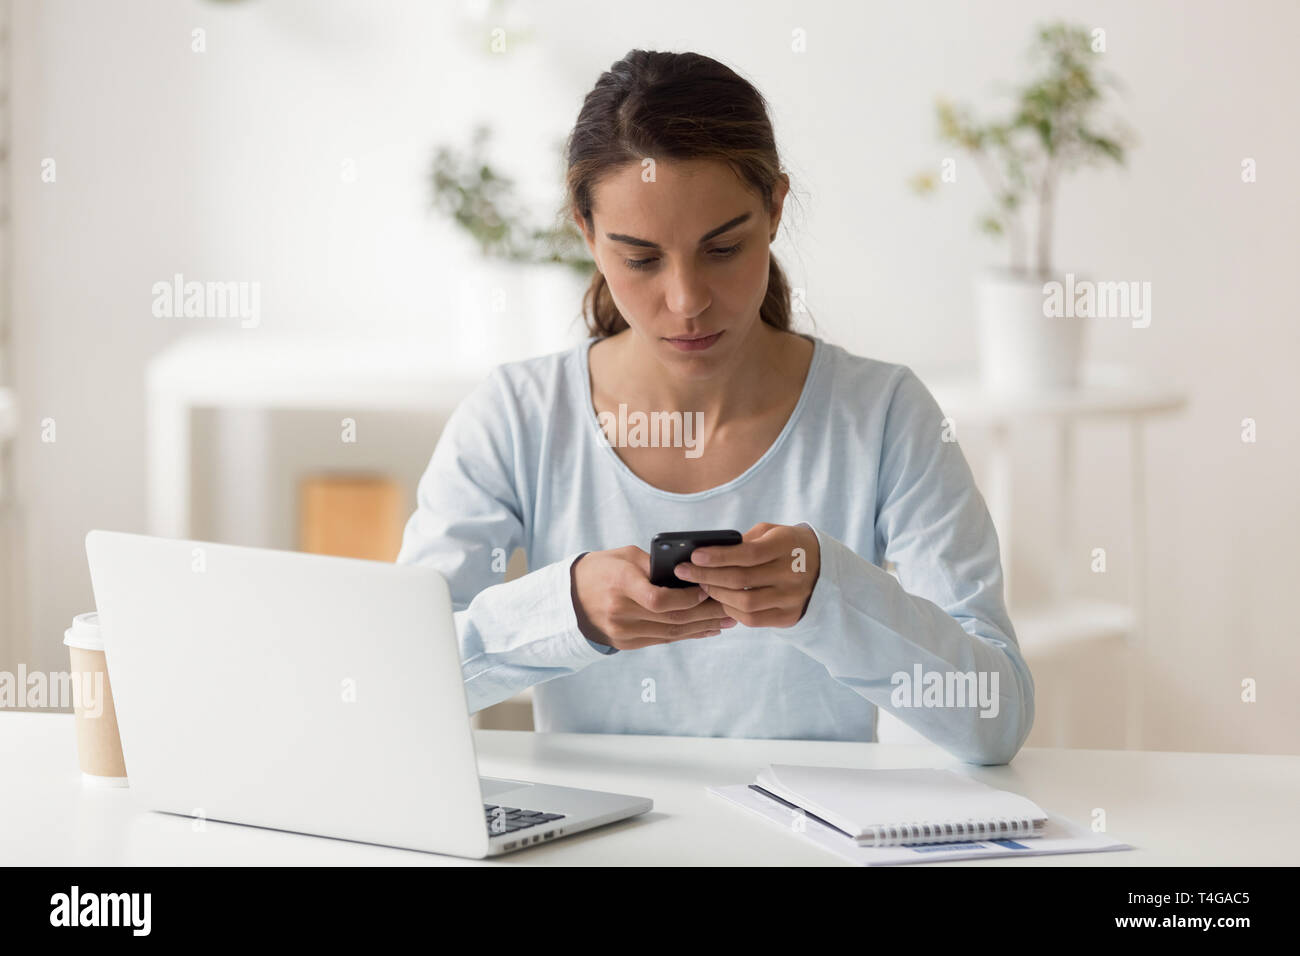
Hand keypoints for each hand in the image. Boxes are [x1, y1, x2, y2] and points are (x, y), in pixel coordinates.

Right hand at [571, 546, 736, 649]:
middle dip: (706, 613)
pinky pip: (663, 640)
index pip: (659, 599)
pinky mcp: (626, 643)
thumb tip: (691, 572)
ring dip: (702, 627)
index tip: (708, 588)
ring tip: (727, 619)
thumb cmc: (602, 569)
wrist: (570, 597)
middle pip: (672, 618)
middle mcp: (621, 611)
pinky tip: (707, 628)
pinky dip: (688, 635)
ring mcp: (623, 631)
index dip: (688, 598)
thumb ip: (655, 564)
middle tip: (731, 606)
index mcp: (620, 583)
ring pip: (672, 633)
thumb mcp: (624, 556)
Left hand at [670, 522, 820, 627]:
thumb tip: (705, 554)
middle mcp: (792, 574)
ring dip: (716, 595)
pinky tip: (720, 600)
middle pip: (741, 580)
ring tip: (701, 586)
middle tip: (685, 572)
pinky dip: (730, 610)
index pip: (748, 554)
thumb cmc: (785, 546)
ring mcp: (792, 598)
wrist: (823, 570)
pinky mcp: (789, 617)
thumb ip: (743, 541)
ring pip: (744, 603)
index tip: (694, 555)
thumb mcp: (770, 533)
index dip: (719, 556)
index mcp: (787, 546)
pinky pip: (752, 619)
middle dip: (707, 576)